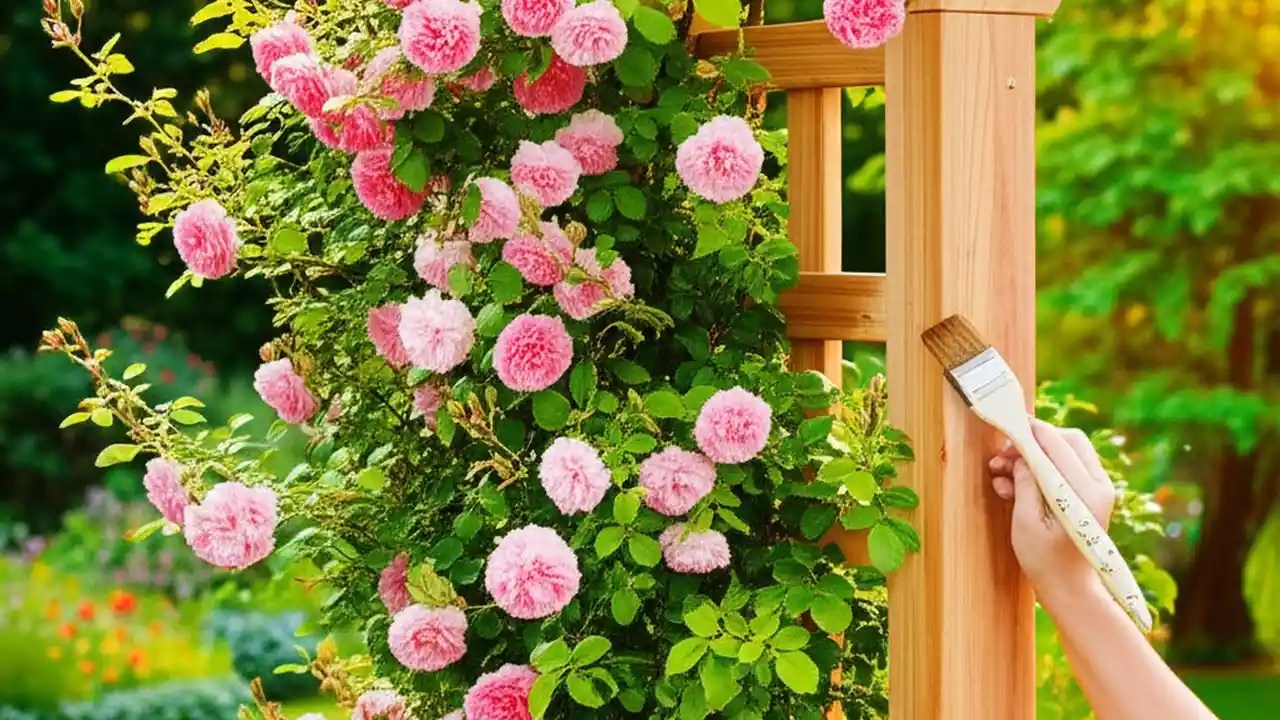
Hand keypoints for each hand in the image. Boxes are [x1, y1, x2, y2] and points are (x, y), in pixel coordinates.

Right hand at [988, 419, 1116, 608]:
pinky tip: (1013, 486)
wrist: (1070, 588)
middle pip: (1067, 440)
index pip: (1057, 444)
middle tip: (1003, 454)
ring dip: (1033, 457)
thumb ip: (1025, 482)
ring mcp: (1098, 489)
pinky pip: (1066, 468)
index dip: (1029, 432)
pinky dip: (1041, 470)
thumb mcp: (1026, 521)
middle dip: (1033, 441)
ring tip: (1001, 473)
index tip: (1005, 428)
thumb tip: (1021, 453)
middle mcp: (1099, 485)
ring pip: (1065, 451)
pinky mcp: (1090, 495)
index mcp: (1085, 492)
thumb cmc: (1046, 561)